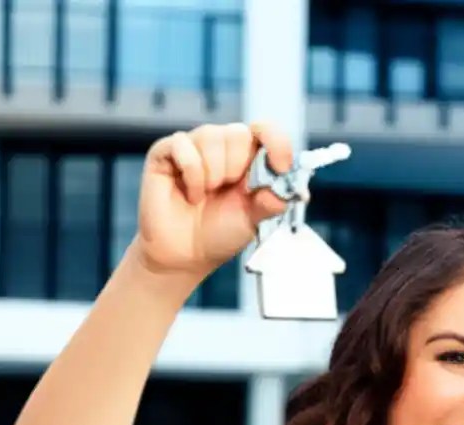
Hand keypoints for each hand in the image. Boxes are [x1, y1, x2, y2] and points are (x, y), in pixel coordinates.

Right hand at [134, 122, 292, 277]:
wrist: (185, 254)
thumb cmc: (219, 233)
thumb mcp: (254, 220)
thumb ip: (273, 202)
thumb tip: (298, 191)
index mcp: (248, 158)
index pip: (265, 131)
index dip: (276, 142)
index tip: (280, 166)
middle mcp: (221, 148)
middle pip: (238, 133)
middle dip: (236, 167)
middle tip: (226, 190)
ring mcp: (193, 148)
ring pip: (211, 136)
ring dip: (213, 173)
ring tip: (206, 195)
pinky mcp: (165, 153)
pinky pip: (182, 145)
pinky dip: (191, 173)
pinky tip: (190, 194)